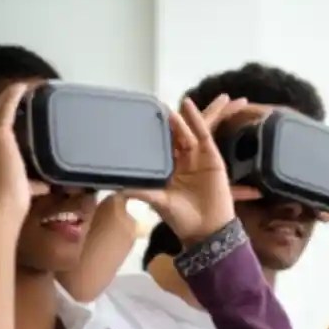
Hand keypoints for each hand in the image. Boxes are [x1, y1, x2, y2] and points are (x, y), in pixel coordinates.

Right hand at [0, 82, 48, 218]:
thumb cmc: (7, 206)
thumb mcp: (15, 188)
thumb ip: (28, 182)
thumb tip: (45, 184)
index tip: (4, 113)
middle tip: (17, 97)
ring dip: (7, 98)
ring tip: (21, 90)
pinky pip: (5, 109)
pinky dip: (13, 97)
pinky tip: (23, 87)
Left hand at [124, 95, 244, 244]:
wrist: (205, 230)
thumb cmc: (181, 218)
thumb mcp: (156, 200)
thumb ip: (140, 190)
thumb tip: (116, 188)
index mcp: (170, 167)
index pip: (164, 141)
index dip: (159, 128)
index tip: (147, 112)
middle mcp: (185, 159)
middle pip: (183, 132)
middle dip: (179, 117)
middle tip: (168, 100)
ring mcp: (199, 157)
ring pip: (196, 129)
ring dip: (194, 113)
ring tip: (186, 98)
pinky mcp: (213, 158)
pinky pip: (204, 134)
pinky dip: (196, 119)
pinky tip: (188, 106)